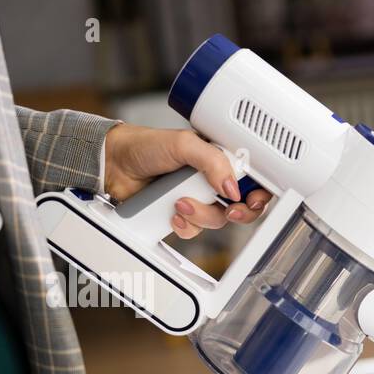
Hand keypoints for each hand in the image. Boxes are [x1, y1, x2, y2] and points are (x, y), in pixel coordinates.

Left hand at [102, 122, 272, 238]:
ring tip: (180, 201)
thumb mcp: (183, 144)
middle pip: (241, 206)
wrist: (114, 164)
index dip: (259, 192)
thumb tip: (231, 186)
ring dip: (201, 215)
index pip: (253, 178)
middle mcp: (212, 179)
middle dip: (237, 212)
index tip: (252, 199)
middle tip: (228, 210)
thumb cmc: (145, 145)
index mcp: (220, 158)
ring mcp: (199, 199)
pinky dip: (186, 225)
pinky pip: (196, 230)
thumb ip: (212, 161)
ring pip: (217, 220)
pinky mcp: (184, 214)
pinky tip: (173, 212)